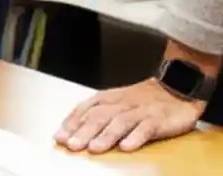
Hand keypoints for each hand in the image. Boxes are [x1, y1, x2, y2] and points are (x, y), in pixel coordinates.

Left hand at [56, 78, 205, 152]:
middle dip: (84, 131)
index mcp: (109, 98)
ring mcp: (140, 111)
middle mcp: (122, 104)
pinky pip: (146, 128)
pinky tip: (126, 147)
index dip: (71, 123)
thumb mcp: (116, 100)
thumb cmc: (143, 98)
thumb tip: (69, 130)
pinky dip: (135, 137)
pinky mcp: (159, 119)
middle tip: (71, 145)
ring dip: (105, 136)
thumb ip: (95, 113)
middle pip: (99, 116)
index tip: (59, 136)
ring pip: (120, 122)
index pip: (85, 109)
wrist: (177, 87)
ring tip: (94, 148)